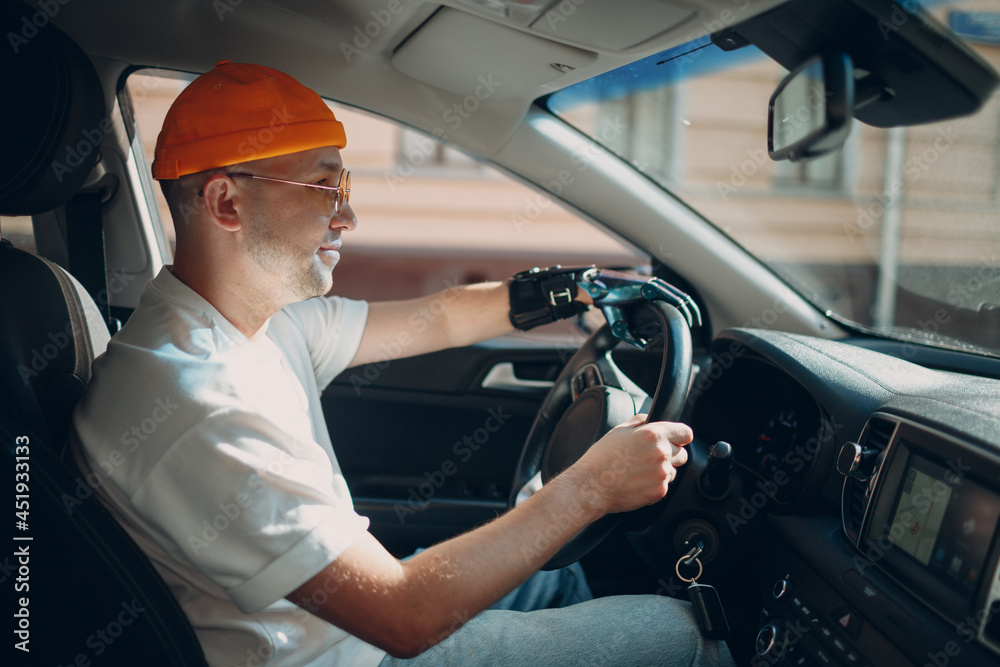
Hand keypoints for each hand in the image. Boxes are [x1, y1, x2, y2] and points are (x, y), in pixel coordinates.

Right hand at [570, 414, 691, 514]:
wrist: (591, 485)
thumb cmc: (601, 458)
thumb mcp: (619, 430)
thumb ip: (640, 421)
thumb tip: (651, 420)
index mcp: (653, 435)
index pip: (685, 433)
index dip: (679, 436)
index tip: (676, 439)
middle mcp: (661, 454)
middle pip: (683, 454)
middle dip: (671, 454)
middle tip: (650, 457)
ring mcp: (662, 474)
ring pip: (673, 471)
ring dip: (662, 470)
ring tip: (639, 470)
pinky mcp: (659, 491)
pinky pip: (664, 485)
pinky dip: (654, 484)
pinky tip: (637, 481)